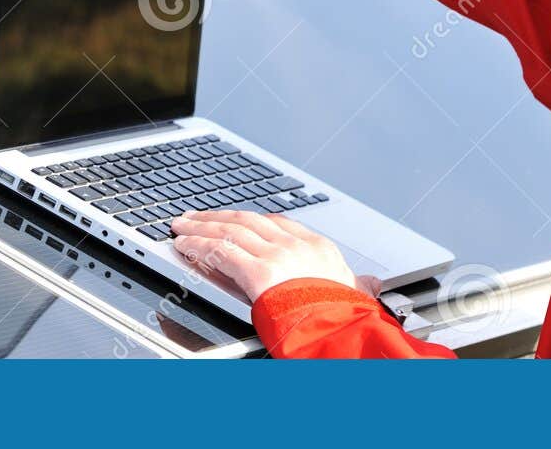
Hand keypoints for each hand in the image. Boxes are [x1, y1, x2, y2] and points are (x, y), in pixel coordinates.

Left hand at [170, 210, 382, 302]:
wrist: (342, 334)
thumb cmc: (346, 320)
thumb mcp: (355, 294)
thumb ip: (357, 285)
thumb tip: (370, 283)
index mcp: (318, 247)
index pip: (275, 222)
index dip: (247, 220)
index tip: (231, 219)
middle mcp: (297, 245)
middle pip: (247, 220)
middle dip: (217, 217)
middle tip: (195, 216)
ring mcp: (278, 256)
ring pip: (230, 231)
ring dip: (201, 228)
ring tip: (180, 227)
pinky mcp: (260, 273)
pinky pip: (221, 253)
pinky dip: (199, 247)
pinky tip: (184, 246)